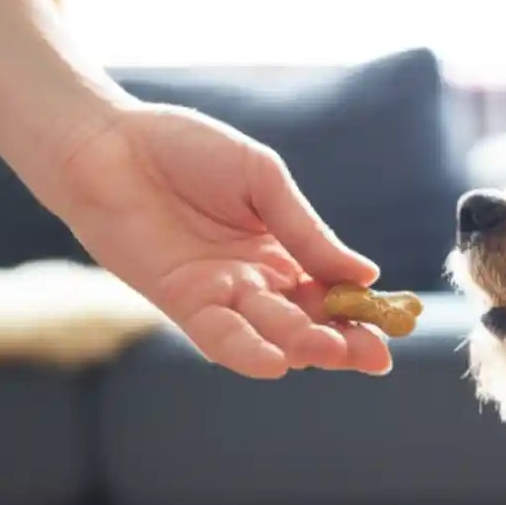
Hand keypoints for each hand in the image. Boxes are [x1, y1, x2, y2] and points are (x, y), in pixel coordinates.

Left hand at [46, 102, 392, 378]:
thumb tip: (364, 273)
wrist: (110, 141)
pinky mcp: (180, 301)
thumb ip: (307, 230)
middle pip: (307, 322)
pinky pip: (218, 335)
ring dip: (302, 346)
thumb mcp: (263, 180)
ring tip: (334, 354)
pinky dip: (246, 351)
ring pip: (269, 332)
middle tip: (375, 357)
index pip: (331, 292)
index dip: (362, 312)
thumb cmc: (186, 150)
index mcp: (282, 251)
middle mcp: (255, 281)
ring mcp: (219, 294)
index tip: (395, 327)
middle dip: (342, 341)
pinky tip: (277, 363)